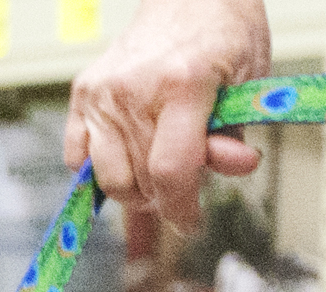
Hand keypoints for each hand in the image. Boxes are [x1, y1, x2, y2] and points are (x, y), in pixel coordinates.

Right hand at [64, 0, 270, 231]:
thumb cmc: (223, 35)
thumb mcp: (248, 82)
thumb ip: (233, 133)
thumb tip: (238, 166)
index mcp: (182, 85)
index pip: (171, 171)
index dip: (180, 209)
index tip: (190, 223)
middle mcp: (135, 89)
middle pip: (140, 181)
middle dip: (163, 197)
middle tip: (181, 183)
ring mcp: (104, 91)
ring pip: (108, 177)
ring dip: (133, 189)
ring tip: (154, 172)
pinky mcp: (84, 92)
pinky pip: (77, 156)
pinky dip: (97, 170)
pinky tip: (124, 157)